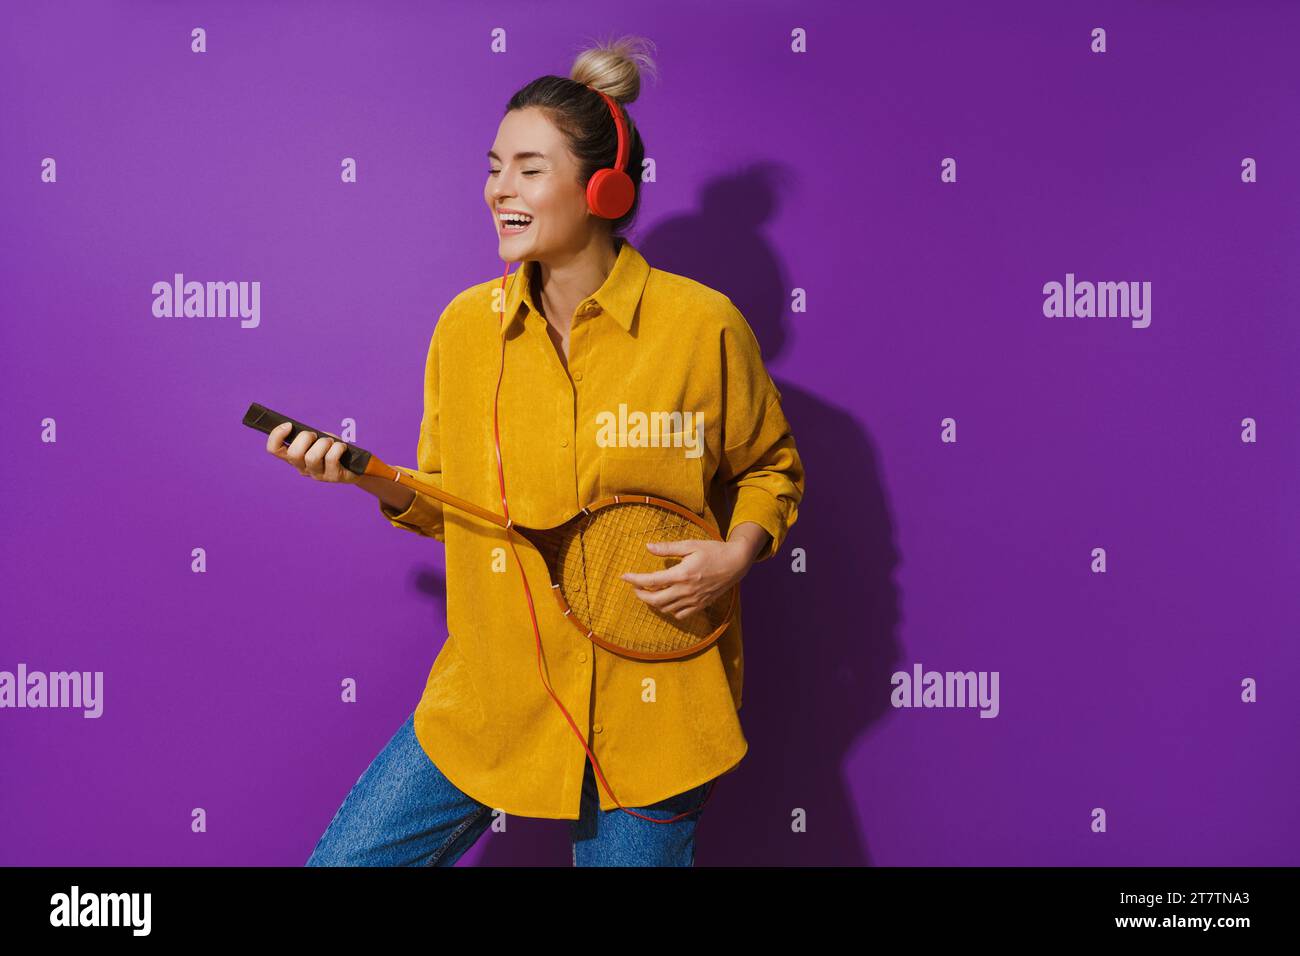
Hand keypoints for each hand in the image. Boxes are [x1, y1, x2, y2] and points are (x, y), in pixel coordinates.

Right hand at [265, 421, 359, 484]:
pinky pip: (331, 458)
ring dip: (324, 443)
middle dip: (306, 438)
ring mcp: (316, 474)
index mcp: (294, 457)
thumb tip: (296, 428)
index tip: (289, 425)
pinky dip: (338, 448)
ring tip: (331, 443)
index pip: (274, 449)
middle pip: (294, 453)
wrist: (355, 464)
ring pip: (312, 457)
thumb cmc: (332, 448)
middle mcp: (302, 468)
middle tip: (316, 436)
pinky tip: (342, 448)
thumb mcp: (317, 439)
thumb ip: (307, 435)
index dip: (277, 436)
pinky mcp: (332, 477)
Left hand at [619, 537, 753, 619]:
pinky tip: (668, 601)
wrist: (736, 563)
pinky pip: (680, 615)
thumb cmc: (713, 551)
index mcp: (682, 574)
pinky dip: (670, 610)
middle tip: (635, 587)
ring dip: (654, 602)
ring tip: (650, 592)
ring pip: (666, 609)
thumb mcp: (690, 545)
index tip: (624, 576)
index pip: (651, 581)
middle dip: (640, 594)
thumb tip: (648, 547)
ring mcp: (694, 600)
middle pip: (655, 600)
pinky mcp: (701, 605)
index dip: (635, 579)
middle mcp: (686, 590)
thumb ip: (668, 548)